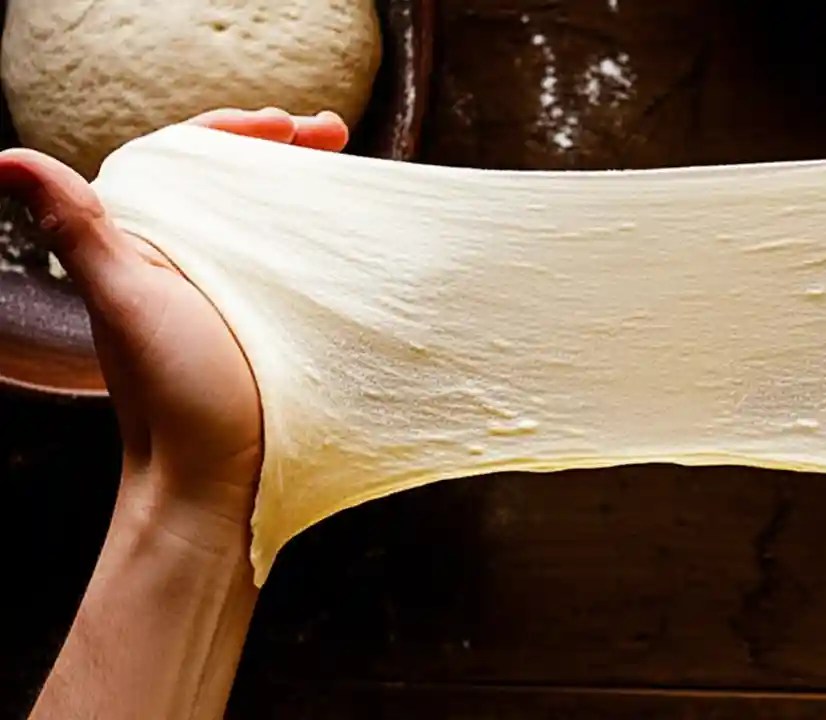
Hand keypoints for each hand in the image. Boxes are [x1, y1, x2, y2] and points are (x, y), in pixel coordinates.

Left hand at [0, 109, 349, 546]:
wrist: (210, 484)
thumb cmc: (173, 395)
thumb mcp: (131, 303)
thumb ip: (81, 230)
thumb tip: (4, 157)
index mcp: (141, 244)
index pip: (184, 158)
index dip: (235, 131)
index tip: (289, 124)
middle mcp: (177, 262)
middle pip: (227, 182)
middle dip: (279, 151)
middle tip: (335, 134)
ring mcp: (219, 294)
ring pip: (257, 219)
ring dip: (299, 189)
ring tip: (346, 170)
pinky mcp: (256, 325)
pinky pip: (282, 261)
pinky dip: (311, 237)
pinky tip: (341, 237)